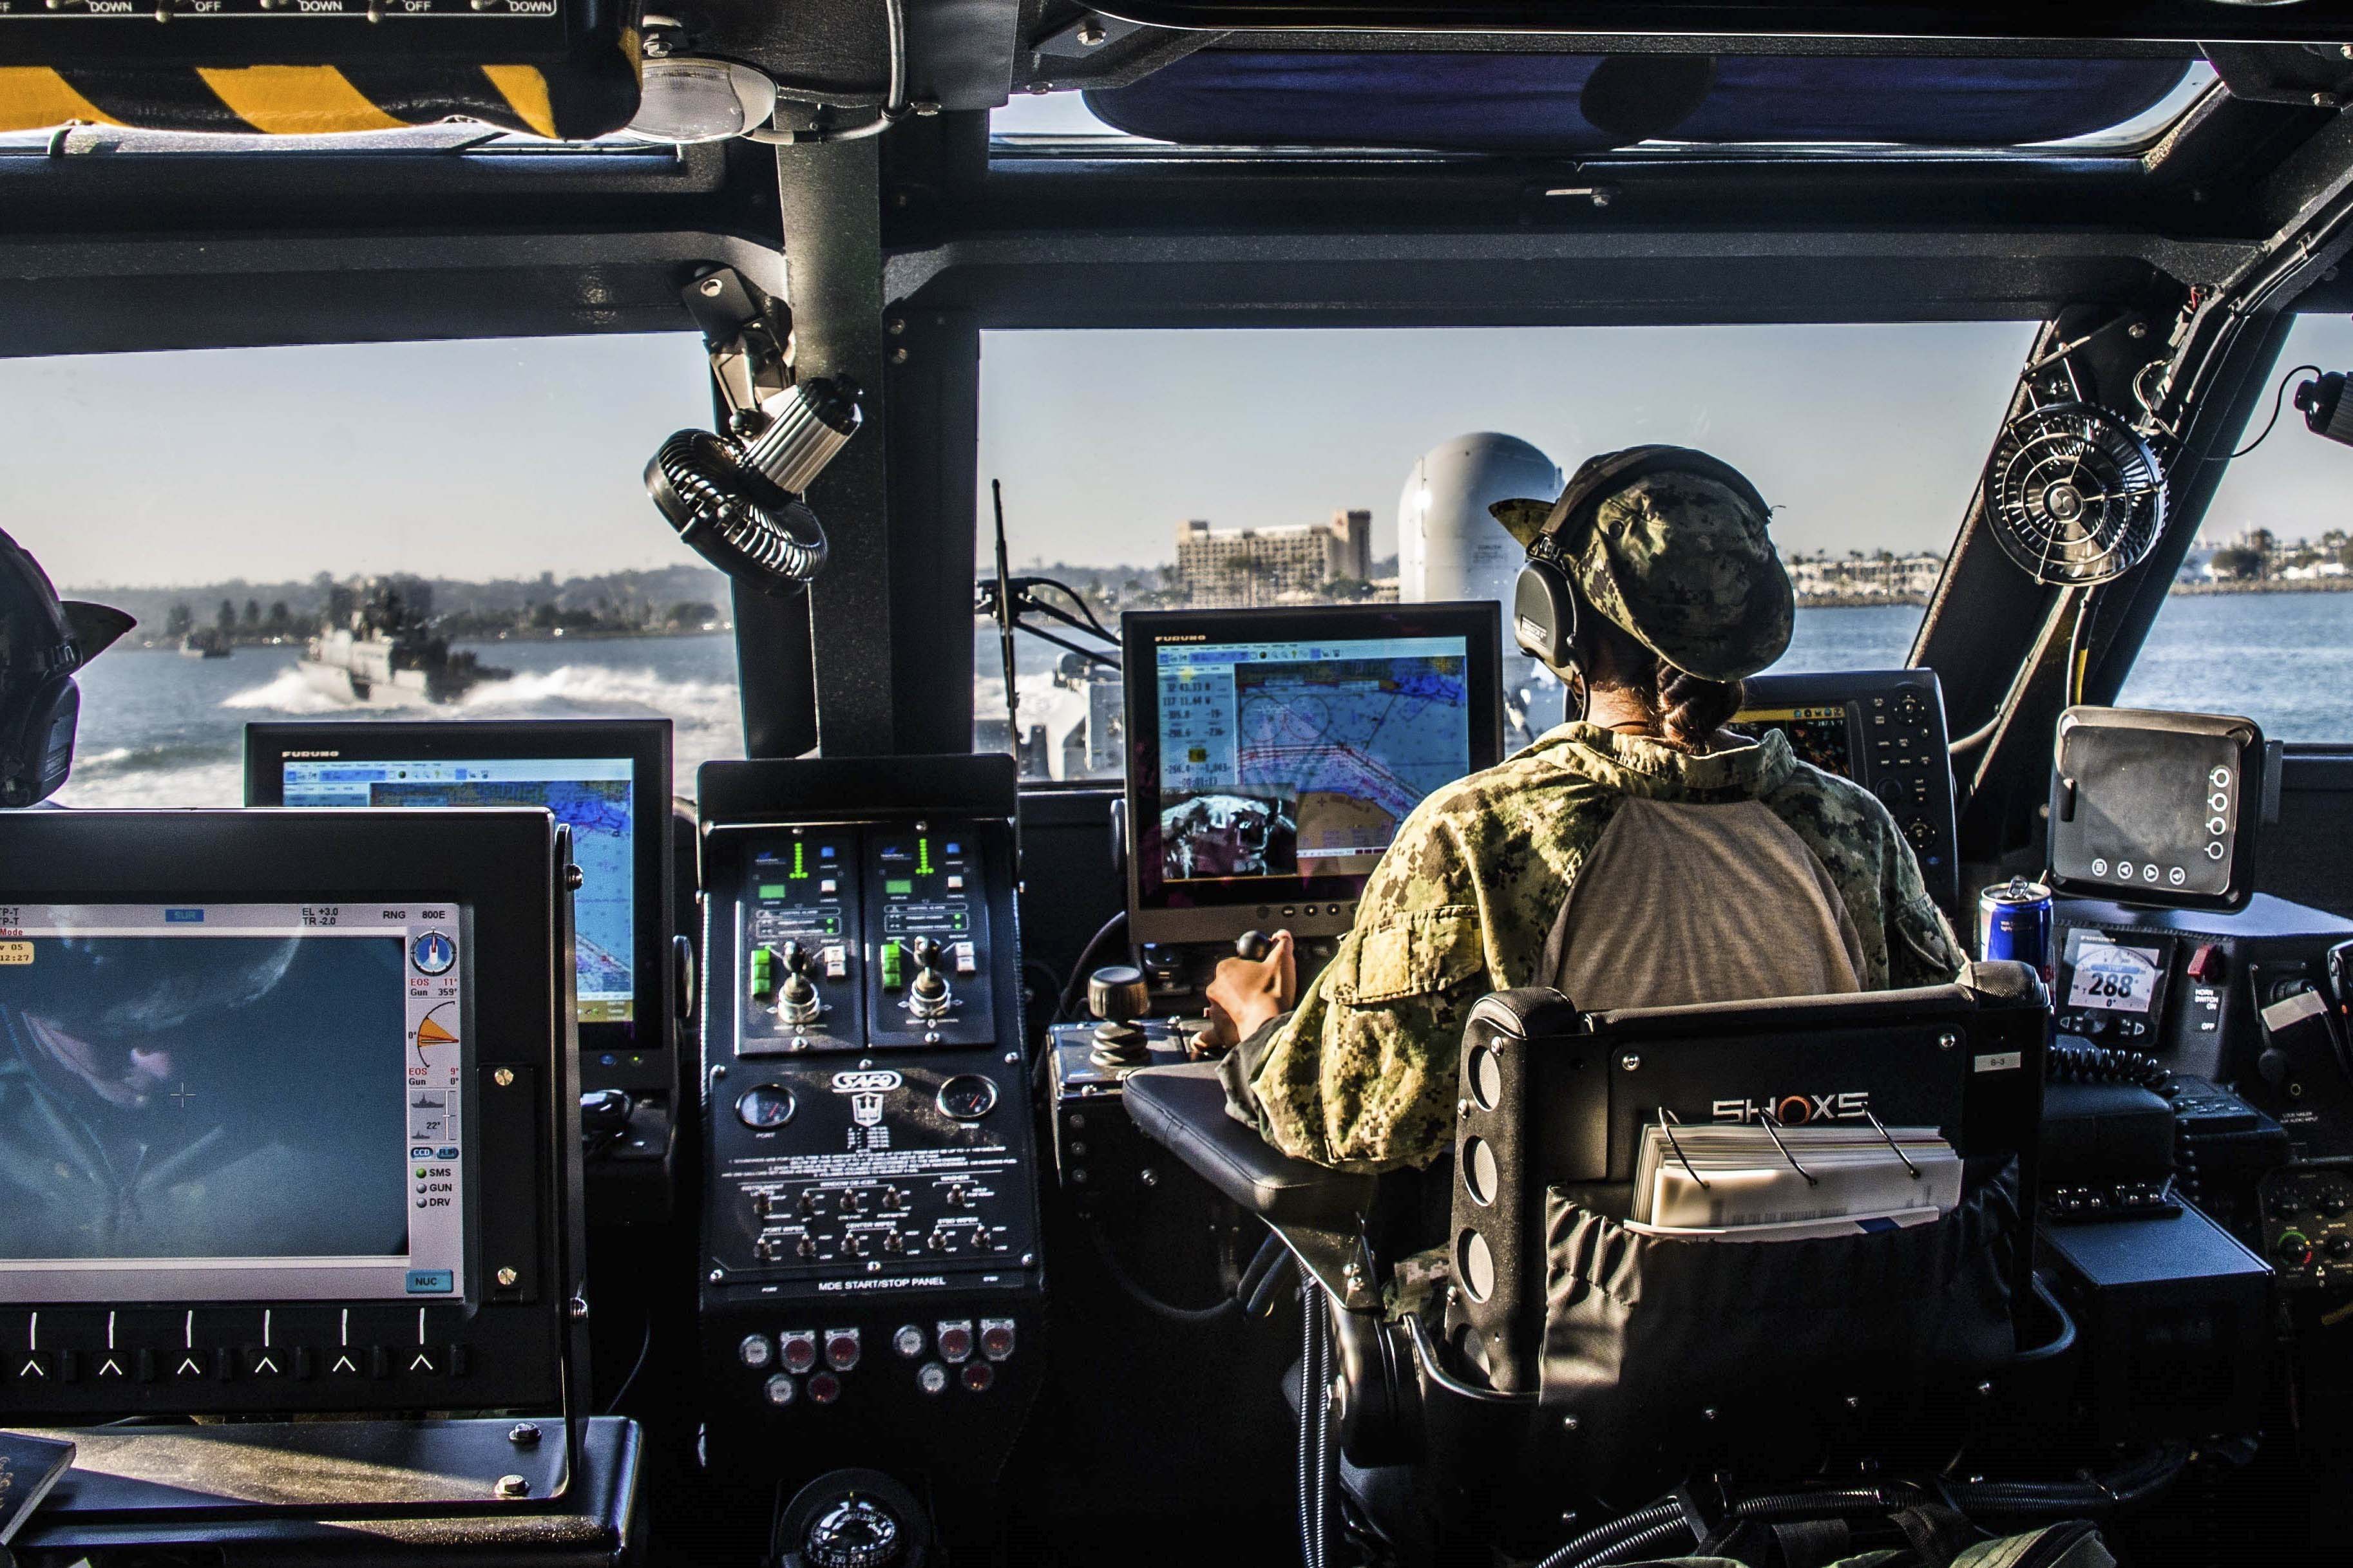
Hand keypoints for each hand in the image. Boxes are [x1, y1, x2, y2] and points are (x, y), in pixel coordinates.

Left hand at [1206, 930, 1296, 1044]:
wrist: (1268, 1026)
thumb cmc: (1272, 993)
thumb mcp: (1282, 962)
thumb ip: (1282, 944)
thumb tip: (1282, 935)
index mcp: (1226, 968)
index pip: (1237, 964)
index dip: (1251, 969)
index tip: (1262, 975)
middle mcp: (1215, 987)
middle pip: (1229, 985)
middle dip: (1242, 989)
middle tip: (1261, 994)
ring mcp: (1215, 1009)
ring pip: (1222, 1005)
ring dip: (1232, 1008)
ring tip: (1252, 1013)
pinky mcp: (1218, 1029)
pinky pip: (1209, 1033)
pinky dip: (1207, 1036)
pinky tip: (1202, 1039)